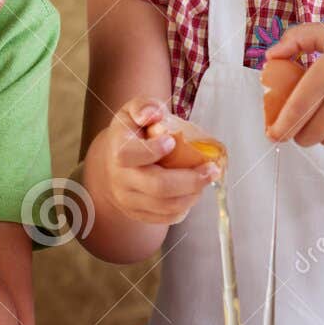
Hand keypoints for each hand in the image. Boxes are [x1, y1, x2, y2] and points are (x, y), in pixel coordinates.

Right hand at [90, 97, 219, 225]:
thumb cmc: (131, 133)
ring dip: (192, 194)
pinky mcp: (138, 215)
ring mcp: (128, 200)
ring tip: (206, 179)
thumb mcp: (133, 111)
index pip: (129, 154)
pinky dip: (185, 206)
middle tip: (212, 170)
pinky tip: (193, 191)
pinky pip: (166, 218)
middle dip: (190, 180)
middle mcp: (120, 178)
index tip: (173, 141)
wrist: (111, 164)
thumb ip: (144, 106)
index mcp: (117, 149)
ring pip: (166, 206)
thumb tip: (155, 114)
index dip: (153, 150)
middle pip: (157, 186)